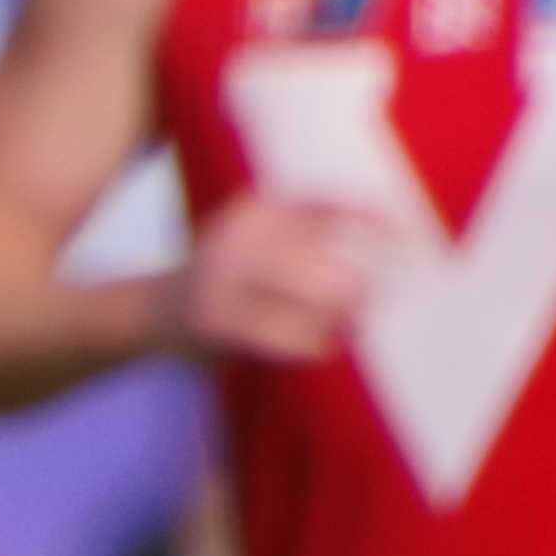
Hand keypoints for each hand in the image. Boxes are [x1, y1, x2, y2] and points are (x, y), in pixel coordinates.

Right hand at [173, 197, 396, 368]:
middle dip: (359, 287)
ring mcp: (226, 280)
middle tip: (373, 301)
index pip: (329, 207)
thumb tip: (382, 251)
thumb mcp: (256, 237)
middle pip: (326, 261)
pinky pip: (285, 337)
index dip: (373, 222)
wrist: (150, 311)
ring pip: (310, 301)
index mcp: (258, 209)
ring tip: (347, 325)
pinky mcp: (218, 321)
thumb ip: (304, 234)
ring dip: (339, 318)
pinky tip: (319, 347)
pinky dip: (310, 344)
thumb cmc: (223, 275)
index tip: (406, 241)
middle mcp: (241, 237)